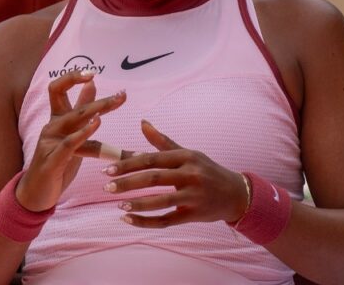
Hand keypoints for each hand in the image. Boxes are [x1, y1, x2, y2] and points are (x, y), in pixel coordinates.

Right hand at [16, 70, 126, 211]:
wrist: (37, 193)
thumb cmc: (56, 163)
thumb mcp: (71, 134)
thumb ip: (80, 109)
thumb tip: (92, 84)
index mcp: (56, 119)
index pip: (58, 88)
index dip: (72, 77)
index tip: (94, 73)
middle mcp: (51, 126)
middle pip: (70, 102)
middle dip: (97, 97)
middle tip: (122, 96)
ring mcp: (49, 141)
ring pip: (73, 119)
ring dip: (96, 110)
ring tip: (115, 104)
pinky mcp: (52, 160)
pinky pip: (69, 144)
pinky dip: (83, 133)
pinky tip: (97, 125)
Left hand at [103, 120, 248, 227]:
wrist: (237, 194)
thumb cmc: (206, 170)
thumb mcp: (188, 153)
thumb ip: (162, 141)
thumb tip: (142, 122)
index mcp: (185, 157)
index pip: (152, 159)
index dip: (128, 163)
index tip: (108, 168)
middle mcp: (191, 175)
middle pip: (154, 178)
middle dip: (128, 182)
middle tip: (106, 186)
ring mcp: (194, 196)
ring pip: (161, 202)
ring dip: (137, 204)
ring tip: (118, 204)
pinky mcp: (195, 215)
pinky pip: (167, 220)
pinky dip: (146, 221)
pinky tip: (128, 219)